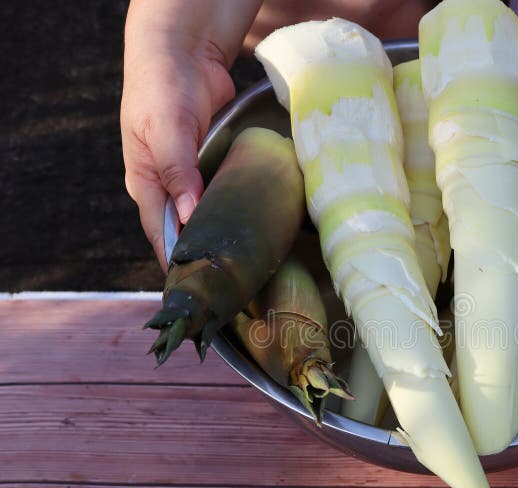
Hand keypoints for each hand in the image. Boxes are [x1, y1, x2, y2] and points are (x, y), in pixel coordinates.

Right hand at [121, 36, 234, 269]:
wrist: (183, 52)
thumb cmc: (161, 89)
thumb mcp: (165, 130)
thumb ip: (178, 172)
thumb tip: (189, 215)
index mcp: (144, 181)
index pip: (159, 231)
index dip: (174, 258)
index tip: (192, 285)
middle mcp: (167, 183)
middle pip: (183, 227)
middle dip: (200, 251)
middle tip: (225, 280)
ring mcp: (191, 174)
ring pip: (205, 212)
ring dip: (220, 231)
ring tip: (240, 261)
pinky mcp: (214, 163)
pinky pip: (224, 191)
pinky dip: (234, 206)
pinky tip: (251, 224)